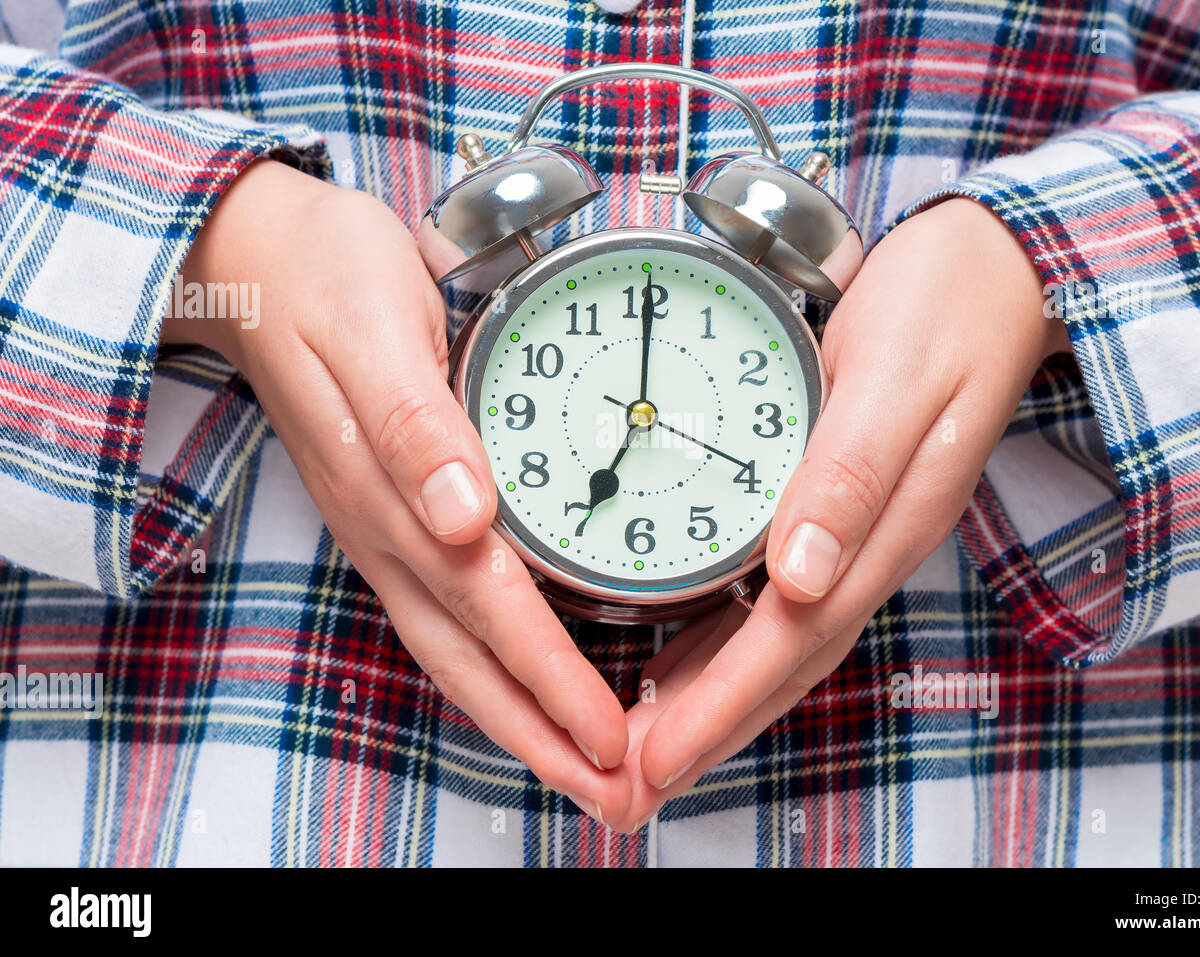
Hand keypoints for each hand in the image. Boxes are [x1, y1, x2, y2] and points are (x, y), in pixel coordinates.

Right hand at [165, 160, 629, 819]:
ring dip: (522, 718)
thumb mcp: (374, 331)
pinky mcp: (395, 515)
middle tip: (618, 796)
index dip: (552, 679)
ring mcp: (387, 532)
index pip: (489, 610)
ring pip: (458, 650)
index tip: (610, 739)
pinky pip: (448, 614)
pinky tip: (532, 680)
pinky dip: (497, 665)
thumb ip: (415, 426)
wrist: (257, 258)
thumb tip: (462, 518)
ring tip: (585, 767)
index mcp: (393, 497)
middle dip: (544, 737)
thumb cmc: (324, 278)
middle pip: (471, 661)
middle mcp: (390, 532)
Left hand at [602, 198, 1066, 827]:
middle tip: (639, 777)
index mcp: (885, 522)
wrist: (1000, 267)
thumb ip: (850, 476)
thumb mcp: (896, 378)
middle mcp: (873, 541)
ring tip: (655, 739)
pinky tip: (695, 651)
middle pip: (789, 659)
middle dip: (713, 725)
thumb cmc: (949, 307)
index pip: (793, 638)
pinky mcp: (847, 506)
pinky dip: (736, 639)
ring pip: (786, 638)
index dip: (723, 703)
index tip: (661, 755)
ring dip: (720, 695)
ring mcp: (863, 529)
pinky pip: (786, 596)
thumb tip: (801, 577)